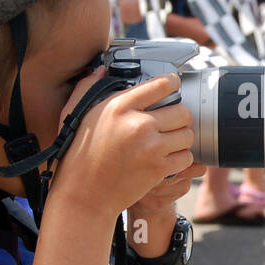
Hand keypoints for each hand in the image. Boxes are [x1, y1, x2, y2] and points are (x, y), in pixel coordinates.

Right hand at [49, 71, 195, 218]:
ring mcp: (150, 147)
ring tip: (167, 143)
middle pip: (182, 111)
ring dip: (180, 139)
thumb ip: (89, 87)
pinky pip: (186, 157)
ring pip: (187, 135)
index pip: (161, 85)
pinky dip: (179, 159)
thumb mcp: (76, 114)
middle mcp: (138, 123)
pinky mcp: (158, 168)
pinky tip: (165, 159)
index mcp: (118, 106)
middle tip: (170, 123)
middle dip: (179, 117)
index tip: (174, 85)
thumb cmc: (78, 154)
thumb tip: (102, 70)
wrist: (83, 194)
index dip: (172, 83)